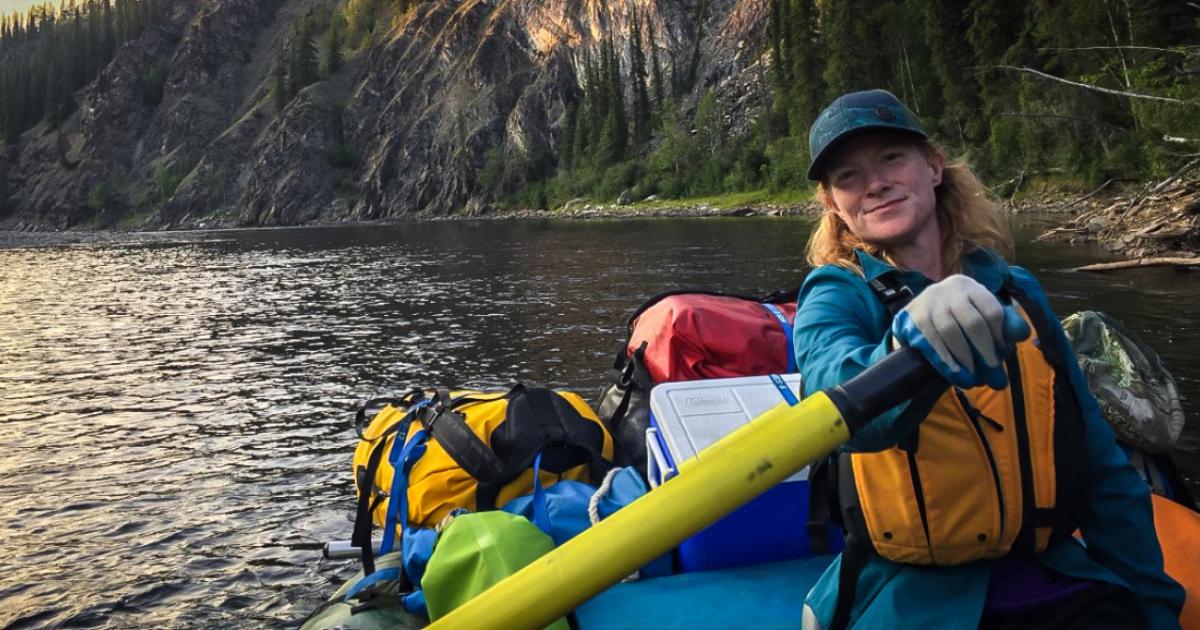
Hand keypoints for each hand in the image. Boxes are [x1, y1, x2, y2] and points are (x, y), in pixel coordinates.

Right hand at [891, 275, 1030, 388]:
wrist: (917, 313)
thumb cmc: (958, 316)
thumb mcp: (981, 314)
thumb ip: (1005, 324)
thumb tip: (1022, 334)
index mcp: (971, 287)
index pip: (992, 312)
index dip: (1000, 336)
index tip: (1004, 354)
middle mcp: (949, 290)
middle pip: (972, 323)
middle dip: (985, 351)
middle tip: (993, 374)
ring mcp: (928, 303)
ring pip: (950, 333)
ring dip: (965, 358)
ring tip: (974, 378)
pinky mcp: (912, 319)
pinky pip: (931, 342)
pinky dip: (945, 360)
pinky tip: (955, 373)